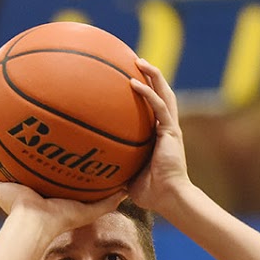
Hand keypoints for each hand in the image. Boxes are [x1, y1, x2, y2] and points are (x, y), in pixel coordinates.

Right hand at [0, 147, 124, 238]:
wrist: (35, 225)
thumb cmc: (60, 218)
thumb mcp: (89, 209)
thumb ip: (108, 200)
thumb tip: (127, 188)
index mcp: (43, 189)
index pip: (45, 169)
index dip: (47, 154)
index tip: (53, 136)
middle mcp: (24, 186)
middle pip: (21, 162)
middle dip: (23, 145)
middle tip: (27, 124)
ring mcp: (8, 186)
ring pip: (0, 162)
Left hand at [126, 59, 192, 212]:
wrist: (169, 198)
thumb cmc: (149, 192)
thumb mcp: (126, 174)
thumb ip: (114, 164)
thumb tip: (88, 165)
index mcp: (158, 136)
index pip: (152, 108)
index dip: (145, 92)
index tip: (129, 79)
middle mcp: (166, 128)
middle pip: (161, 94)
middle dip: (150, 76)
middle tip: (135, 61)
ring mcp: (170, 128)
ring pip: (164, 93)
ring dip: (153, 75)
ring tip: (139, 61)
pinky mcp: (171, 131)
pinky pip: (159, 107)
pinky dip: (148, 93)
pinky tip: (134, 83)